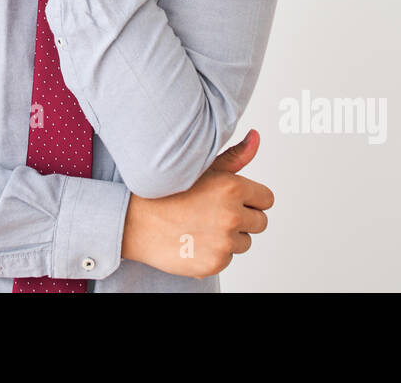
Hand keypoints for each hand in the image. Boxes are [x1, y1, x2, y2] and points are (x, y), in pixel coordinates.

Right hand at [120, 129, 272, 279]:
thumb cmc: (167, 191)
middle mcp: (231, 216)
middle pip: (260, 223)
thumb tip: (257, 137)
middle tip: (214, 213)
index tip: (233, 200)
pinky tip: (194, 240)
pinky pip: (227, 258)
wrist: (133, 220)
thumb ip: (235, 156)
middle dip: (243, 219)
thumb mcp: (201, 167)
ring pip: (244, 242)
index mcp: (233, 188)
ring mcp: (223, 242)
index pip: (266, 199)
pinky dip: (215, 253)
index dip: (250, 199)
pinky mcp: (214, 263)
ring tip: (201, 226)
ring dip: (229, 237)